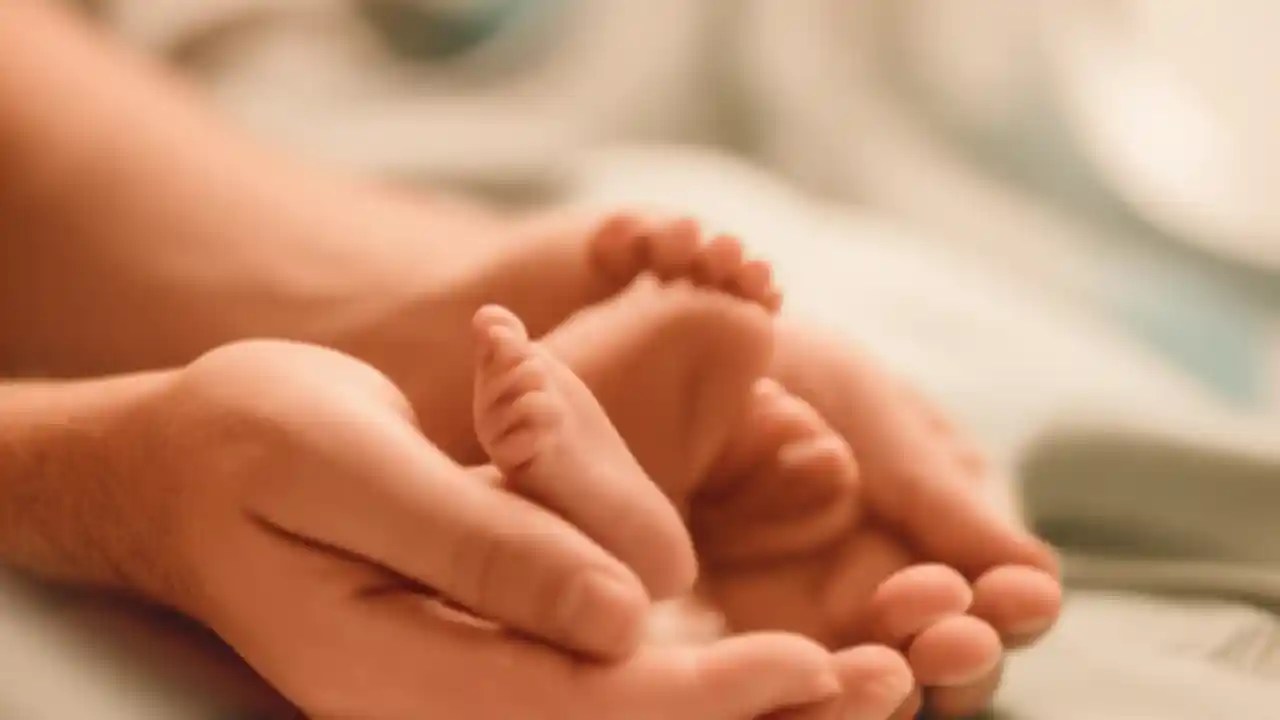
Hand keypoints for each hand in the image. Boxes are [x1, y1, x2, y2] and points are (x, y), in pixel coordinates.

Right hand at [104, 339, 842, 717]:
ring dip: (751, 702)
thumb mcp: (350, 466)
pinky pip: (607, 676)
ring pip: (629, 713)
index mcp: (397, 678)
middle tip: (892, 678)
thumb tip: (625, 616)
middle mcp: (443, 704)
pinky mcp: (492, 650)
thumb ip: (479, 543)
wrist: (195, 464)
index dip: (704, 696)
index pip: (578, 710)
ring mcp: (469, 684)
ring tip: (879, 673)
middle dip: (758, 715)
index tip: (815, 665)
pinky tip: (785, 650)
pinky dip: (701, 667)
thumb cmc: (254, 445)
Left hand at [726, 321, 1062, 716]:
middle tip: (952, 639)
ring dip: (900, 684)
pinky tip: (816, 682)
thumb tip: (1044, 583)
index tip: (1011, 596)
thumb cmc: (799, 372)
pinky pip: (802, 685)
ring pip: (885, 680)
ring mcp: (831, 620)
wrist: (689, 365)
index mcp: (949, 523)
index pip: (1006, 591)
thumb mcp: (874, 416)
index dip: (1014, 606)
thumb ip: (943, 497)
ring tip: (891, 667)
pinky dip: (816, 695)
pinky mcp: (760, 640)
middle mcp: (900, 582)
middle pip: (955, 653)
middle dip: (964, 656)